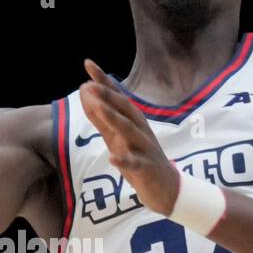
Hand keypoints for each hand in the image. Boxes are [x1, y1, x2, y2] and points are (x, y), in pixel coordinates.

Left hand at [80, 60, 178, 215]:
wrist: (167, 189)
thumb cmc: (139, 159)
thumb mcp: (117, 137)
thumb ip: (101, 117)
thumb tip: (85, 92)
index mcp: (132, 121)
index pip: (116, 96)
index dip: (103, 80)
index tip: (88, 63)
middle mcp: (140, 130)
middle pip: (124, 109)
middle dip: (108, 96)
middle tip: (90, 85)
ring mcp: (144, 149)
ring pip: (129, 131)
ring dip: (114, 119)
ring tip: (100, 108)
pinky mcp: (146, 169)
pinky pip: (135, 164)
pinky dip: (125, 161)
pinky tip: (113, 159)